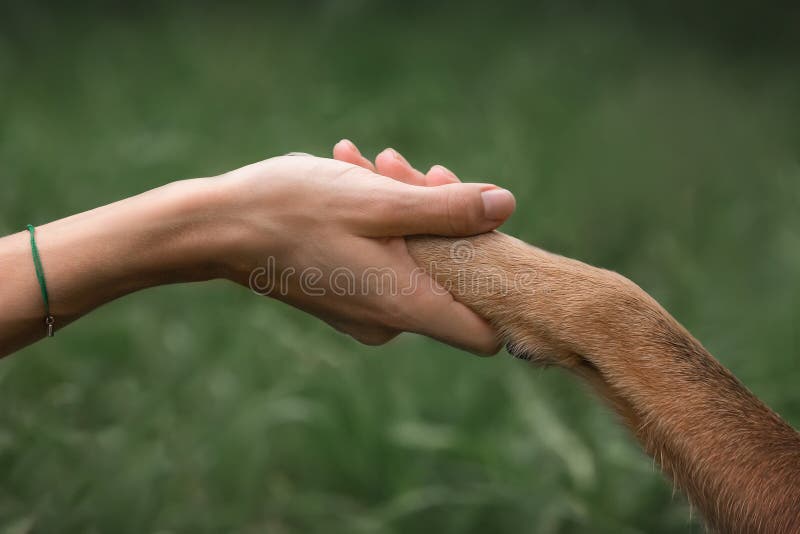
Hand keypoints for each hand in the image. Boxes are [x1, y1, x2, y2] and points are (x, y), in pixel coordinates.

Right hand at [215, 143, 515, 353]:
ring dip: (402, 206)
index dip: (497, 284)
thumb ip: (447, 208)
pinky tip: (352, 174)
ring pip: (413, 257)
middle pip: (450, 276)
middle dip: (438, 215)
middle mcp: (389, 321)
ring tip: (367, 161)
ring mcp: (364, 311)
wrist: (214, 229)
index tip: (480, 232)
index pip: (486, 332)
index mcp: (405, 306)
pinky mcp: (345, 295)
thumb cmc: (291, 210)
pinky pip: (382, 259)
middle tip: (400, 167)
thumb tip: (506, 206)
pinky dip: (377, 220)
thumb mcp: (377, 200)